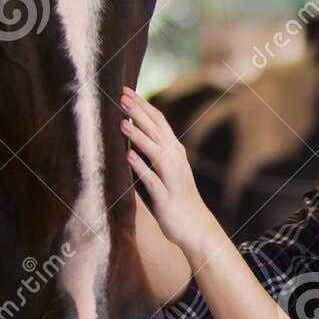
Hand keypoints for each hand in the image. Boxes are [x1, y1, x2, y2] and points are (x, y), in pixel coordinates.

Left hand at [120, 87, 215, 255]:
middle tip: (121, 96)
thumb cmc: (177, 198)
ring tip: (121, 122)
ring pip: (156, 152)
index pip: (158, 122)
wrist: (196, 228)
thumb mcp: (166, 170)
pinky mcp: (166, 198)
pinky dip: (141, 166)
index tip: (125, 90)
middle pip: (156, 131)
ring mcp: (172, 179)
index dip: (142, 105)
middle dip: (138, 113)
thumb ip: (152, 152)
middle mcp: (175, 161)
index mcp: (174, 152)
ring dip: (139, 136)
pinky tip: (128, 155)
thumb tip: (130, 134)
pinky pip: (153, 180)